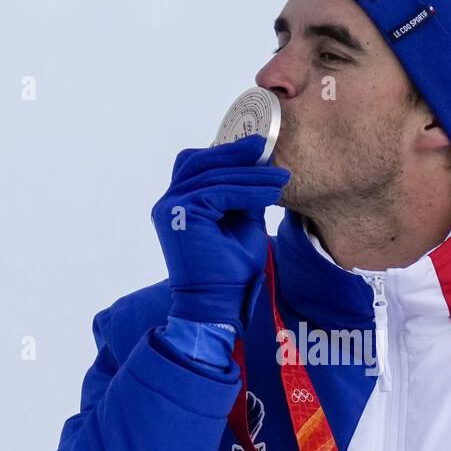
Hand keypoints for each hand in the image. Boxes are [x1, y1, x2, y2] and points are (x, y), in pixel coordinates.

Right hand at [150, 133, 290, 330]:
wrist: (217, 304)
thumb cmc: (229, 272)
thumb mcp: (242, 225)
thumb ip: (243, 198)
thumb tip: (259, 172)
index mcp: (178, 203)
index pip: (199, 166)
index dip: (227, 154)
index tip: (259, 149)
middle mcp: (169, 202)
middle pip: (201, 162)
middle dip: (235, 153)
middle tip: (266, 146)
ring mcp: (171, 207)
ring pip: (214, 176)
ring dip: (250, 175)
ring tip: (281, 178)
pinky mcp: (181, 215)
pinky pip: (219, 193)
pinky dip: (248, 192)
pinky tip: (273, 193)